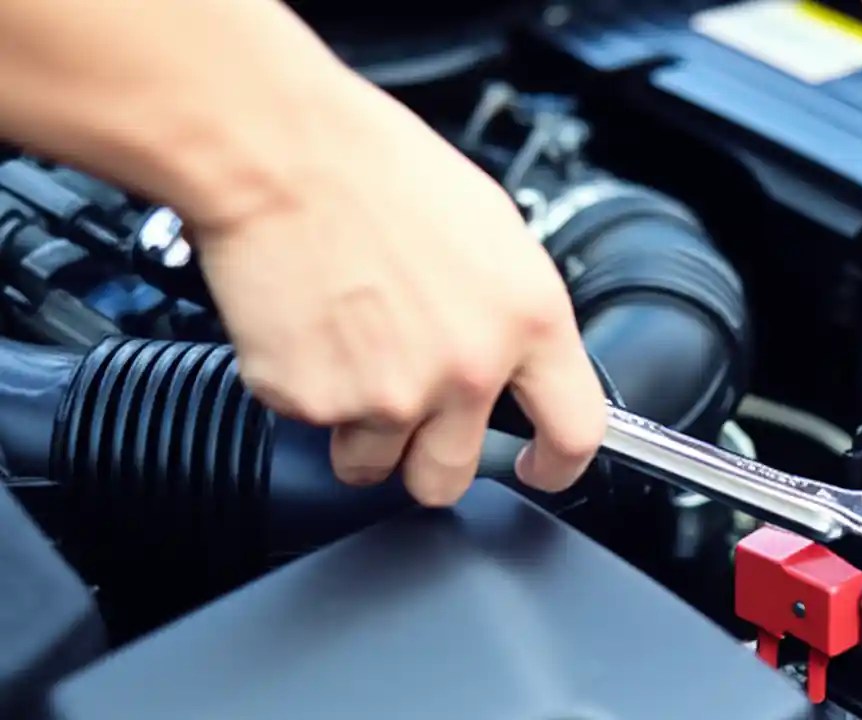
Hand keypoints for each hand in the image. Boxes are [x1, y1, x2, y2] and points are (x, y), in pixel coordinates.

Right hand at [189, 75, 605, 504]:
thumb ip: (510, 313)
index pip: (575, 433)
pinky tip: (308, 331)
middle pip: (451, 477)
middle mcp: (466, 371)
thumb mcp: (492, 232)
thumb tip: (512, 357)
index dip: (558, 467)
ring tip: (345, 351)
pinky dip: (306, 391)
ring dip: (360, 429)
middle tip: (408, 416)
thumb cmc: (379, 172)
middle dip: (428, 462)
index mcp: (527, 321)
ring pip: (372, 464)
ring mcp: (388, 395)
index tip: (540, 469)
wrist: (282, 155)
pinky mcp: (313, 401)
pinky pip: (310, 424)